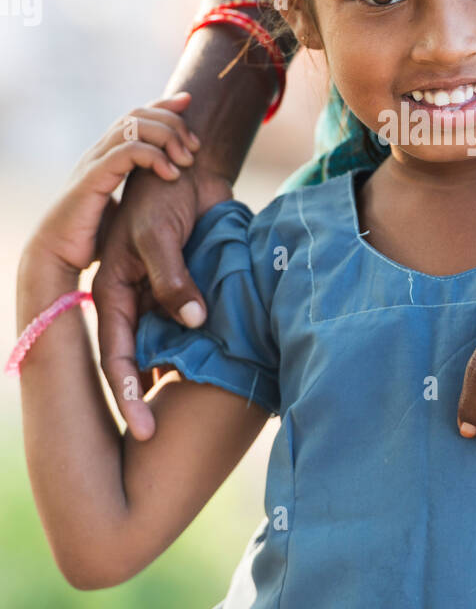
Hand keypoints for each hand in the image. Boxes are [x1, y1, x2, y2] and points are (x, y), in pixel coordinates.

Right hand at [31, 94, 199, 274]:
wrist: (55, 256)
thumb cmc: (89, 238)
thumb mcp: (122, 210)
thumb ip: (138, 195)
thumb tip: (166, 195)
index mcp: (106, 155)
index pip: (135, 117)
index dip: (163, 106)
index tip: (189, 102)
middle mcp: (99, 153)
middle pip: (137, 115)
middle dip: (171, 121)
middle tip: (195, 144)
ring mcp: (94, 162)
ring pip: (133, 127)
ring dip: (167, 137)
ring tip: (187, 159)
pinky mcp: (92, 178)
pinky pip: (126, 152)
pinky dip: (153, 156)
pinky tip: (171, 174)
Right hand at [90, 119, 233, 440]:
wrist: (188, 167)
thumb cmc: (160, 196)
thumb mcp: (159, 236)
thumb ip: (173, 279)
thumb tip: (195, 321)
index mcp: (113, 293)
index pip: (118, 357)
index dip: (128, 396)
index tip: (145, 433)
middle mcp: (133, 302)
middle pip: (142, 362)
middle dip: (152, 400)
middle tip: (167, 441)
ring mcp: (160, 297)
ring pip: (171, 348)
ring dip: (186, 373)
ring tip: (207, 412)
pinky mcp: (187, 287)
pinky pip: (196, 326)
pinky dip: (207, 346)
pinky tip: (229, 368)